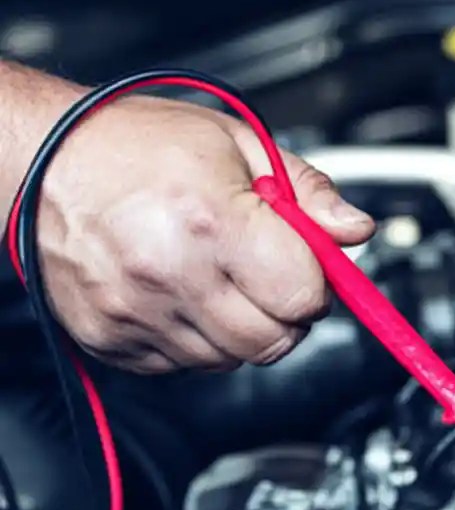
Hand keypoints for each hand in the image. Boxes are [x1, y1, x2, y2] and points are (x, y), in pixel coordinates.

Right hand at [36, 95, 374, 373]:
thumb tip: (354, 230)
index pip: (303, 296)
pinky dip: (196, 338)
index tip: (308, 263)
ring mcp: (136, 314)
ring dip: (242, 328)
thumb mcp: (239, 144)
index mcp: (213, 223)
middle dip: (288, 313)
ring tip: (222, 275)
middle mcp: (171, 275)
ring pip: (230, 360)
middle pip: (272, 341)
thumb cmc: (137, 145)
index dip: (318, 282)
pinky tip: (185, 292)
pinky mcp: (108, 340)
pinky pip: (181, 365)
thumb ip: (309, 192)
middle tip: (271, 274)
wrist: (45, 159)